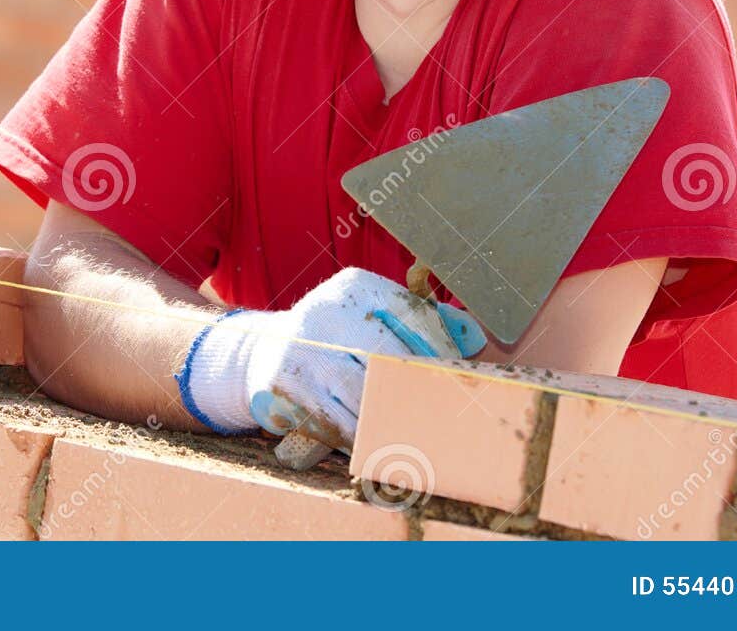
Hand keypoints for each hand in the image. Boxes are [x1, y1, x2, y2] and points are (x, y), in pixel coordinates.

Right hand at [174, 267, 485, 450]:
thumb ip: (425, 321)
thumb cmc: (337, 336)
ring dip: (398, 422)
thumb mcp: (373, 314)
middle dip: (423, 391)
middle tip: (450, 418)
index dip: (441, 351)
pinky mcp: (285, 386)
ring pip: (365, 397)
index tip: (462, 380)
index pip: (411, 316)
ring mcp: (302, 349)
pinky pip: (337, 423)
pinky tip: (384, 450)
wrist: (262, 353)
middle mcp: (324, 311)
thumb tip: (474, 336)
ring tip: (426, 440)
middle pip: (391, 358)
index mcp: (354, 286)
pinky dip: (365, 441)